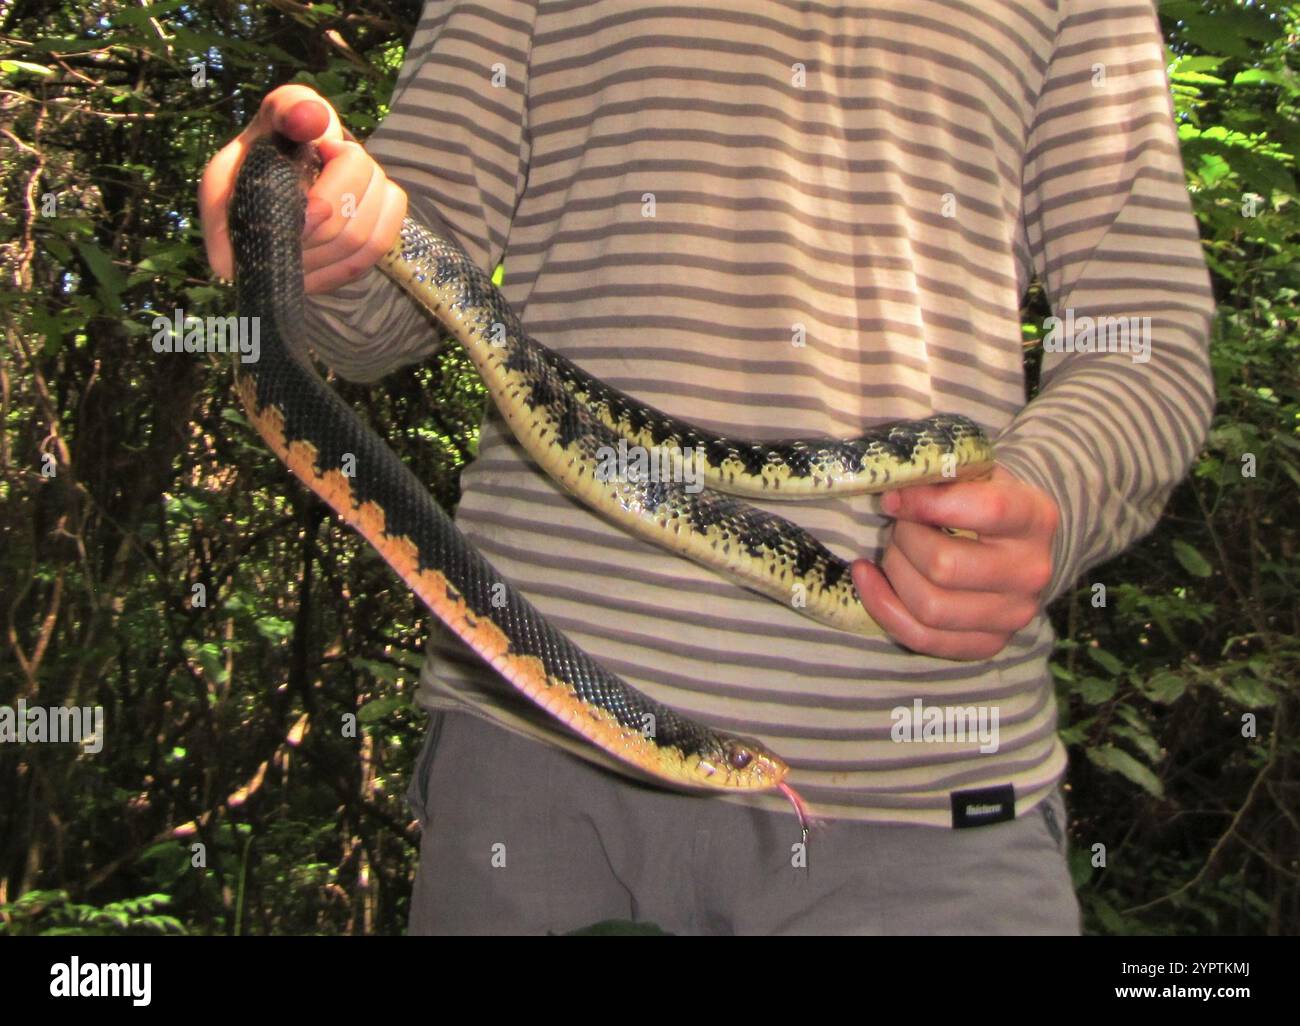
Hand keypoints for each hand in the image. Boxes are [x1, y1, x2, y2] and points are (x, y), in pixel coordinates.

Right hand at [198, 83, 406, 293]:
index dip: (327, 183)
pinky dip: (386, 209)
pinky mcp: (332, 278)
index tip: (329, 147)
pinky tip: (373, 188)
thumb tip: (312, 119)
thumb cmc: (278, 142)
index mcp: (227, 226)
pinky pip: (377, 248)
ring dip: (373, 190)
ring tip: (356, 165)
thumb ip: (289, 107)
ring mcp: (299, 279)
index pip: (293, 221)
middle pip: (333, 231)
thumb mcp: (277, 113)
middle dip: (354, 177)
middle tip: (343, 149)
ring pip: (359, 241)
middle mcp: (262, 265)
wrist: (293, 169)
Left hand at [851, 465, 1059, 659]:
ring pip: (930, 606)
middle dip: (905, 541)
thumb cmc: (984, 501)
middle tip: (898, 526)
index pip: (987, 510)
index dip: (928, 503)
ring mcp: (1013, 615)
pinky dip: (884, 607)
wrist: (1016, 546)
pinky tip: (869, 579)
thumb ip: (942, 475)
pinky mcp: (988, 644)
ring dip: (896, 574)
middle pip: (945, 566)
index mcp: (1035, 518)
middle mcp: (1031, 571)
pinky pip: (922, 637)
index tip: (894, 497)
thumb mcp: (974, 475)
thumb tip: (893, 489)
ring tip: (893, 551)